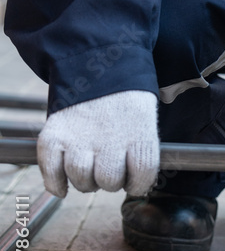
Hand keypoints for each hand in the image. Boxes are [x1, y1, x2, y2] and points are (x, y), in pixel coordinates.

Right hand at [37, 90, 158, 197]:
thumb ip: (144, 145)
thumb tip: (143, 172)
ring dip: (86, 182)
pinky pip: (51, 171)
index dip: (139, 184)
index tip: (134, 180)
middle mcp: (110, 137)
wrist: (95, 63)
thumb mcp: (146, 114)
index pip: (143, 173)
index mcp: (139, 131)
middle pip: (110, 180)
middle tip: (108, 169)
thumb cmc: (123, 97)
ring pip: (82, 179)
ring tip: (89, 170)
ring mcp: (79, 137)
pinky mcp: (54, 135)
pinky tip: (62, 187)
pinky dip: (55, 184)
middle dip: (111, 182)